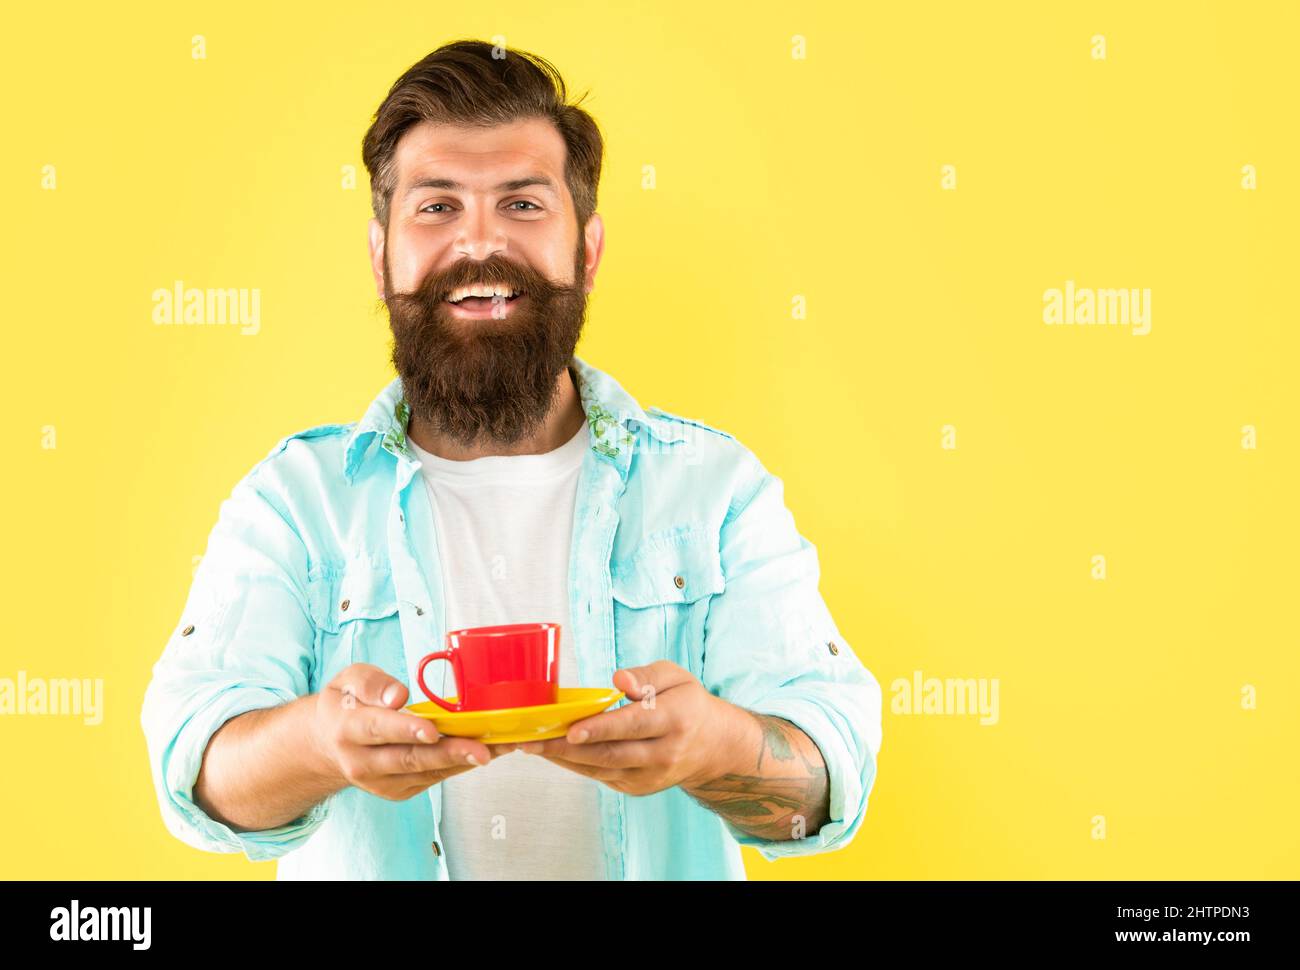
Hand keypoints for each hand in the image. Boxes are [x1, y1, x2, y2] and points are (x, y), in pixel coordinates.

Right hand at [311, 663, 514, 800]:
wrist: (327, 743)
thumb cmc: (346, 703)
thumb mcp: (348, 680)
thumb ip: (371, 683)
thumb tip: (398, 697)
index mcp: (347, 728)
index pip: (379, 729)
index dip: (406, 730)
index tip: (432, 730)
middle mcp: (361, 762)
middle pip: (409, 759)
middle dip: (449, 753)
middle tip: (481, 750)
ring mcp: (380, 782)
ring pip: (426, 772)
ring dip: (464, 761)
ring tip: (497, 749)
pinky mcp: (397, 791)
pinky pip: (432, 778)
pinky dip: (460, 766)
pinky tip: (485, 752)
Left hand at [517, 661, 745, 795]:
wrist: (713, 747)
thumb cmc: (688, 703)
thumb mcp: (676, 676)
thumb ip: (646, 675)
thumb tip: (618, 679)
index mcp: (674, 720)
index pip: (633, 725)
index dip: (601, 728)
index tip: (572, 730)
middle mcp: (663, 753)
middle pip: (611, 753)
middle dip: (568, 748)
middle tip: (533, 740)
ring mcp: (650, 776)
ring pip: (602, 769)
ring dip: (565, 759)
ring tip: (533, 746)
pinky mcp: (638, 788)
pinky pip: (601, 776)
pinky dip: (576, 765)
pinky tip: (554, 752)